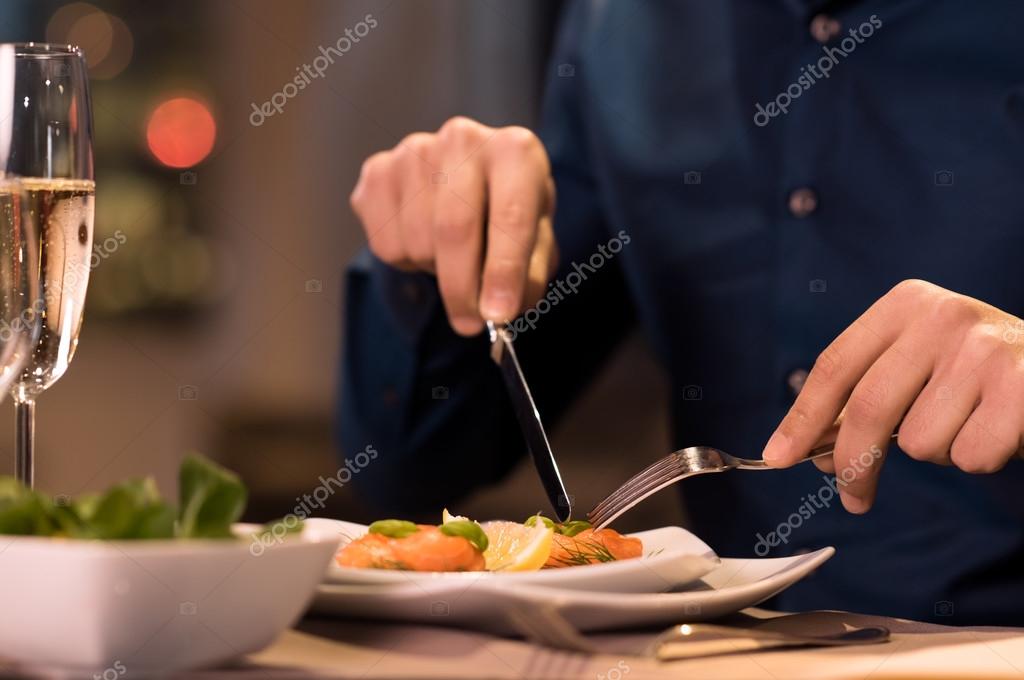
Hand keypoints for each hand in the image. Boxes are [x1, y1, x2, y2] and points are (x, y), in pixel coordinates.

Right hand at [349, 117, 556, 335]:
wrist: (469, 180)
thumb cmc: (508, 211)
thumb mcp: (536, 241)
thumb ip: (527, 276)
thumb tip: (500, 310)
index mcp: (515, 151)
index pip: (509, 216)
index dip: (503, 272)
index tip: (498, 314)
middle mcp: (463, 139)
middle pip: (454, 229)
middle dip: (461, 289)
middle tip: (470, 324)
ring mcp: (414, 151)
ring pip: (416, 241)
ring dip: (434, 270)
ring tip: (452, 258)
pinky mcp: (378, 171)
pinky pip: (385, 242)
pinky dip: (405, 261)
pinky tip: (424, 240)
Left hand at [763, 279, 1023, 512]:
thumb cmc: (979, 375)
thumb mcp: (919, 367)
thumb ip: (866, 400)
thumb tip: (812, 451)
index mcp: (905, 304)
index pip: (835, 366)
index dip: (802, 418)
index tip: (778, 457)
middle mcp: (942, 316)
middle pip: (869, 408)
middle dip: (854, 464)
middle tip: (854, 498)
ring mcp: (984, 349)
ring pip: (922, 441)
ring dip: (940, 451)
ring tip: (968, 425)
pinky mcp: (1023, 385)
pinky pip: (970, 455)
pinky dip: (980, 458)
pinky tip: (999, 431)